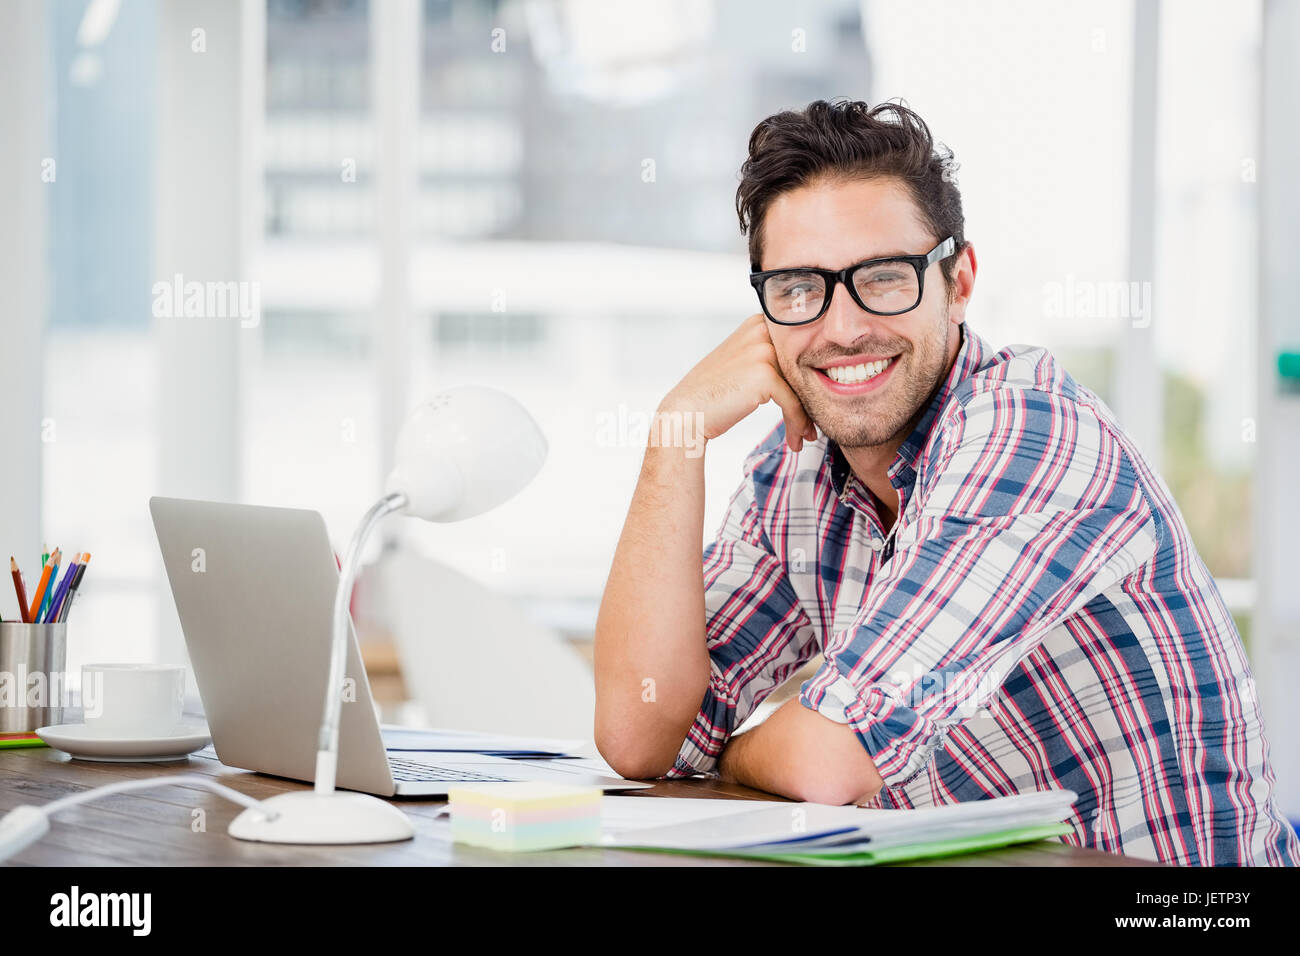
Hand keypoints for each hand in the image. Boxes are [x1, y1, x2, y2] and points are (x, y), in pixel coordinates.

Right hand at [658, 313, 817, 452]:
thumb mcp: (743, 361)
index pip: (797, 351)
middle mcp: (763, 331)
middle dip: (810, 399)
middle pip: (803, 368)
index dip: (807, 379)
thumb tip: (809, 372)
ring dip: (805, 417)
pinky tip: (796, 440)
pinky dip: (797, 424)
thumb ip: (770, 356)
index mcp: (759, 323)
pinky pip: (793, 403)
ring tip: (805, 436)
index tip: (810, 404)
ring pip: (801, 387)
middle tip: (811, 426)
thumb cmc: (713, 393)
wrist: (686, 412)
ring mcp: (764, 351)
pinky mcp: (765, 374)